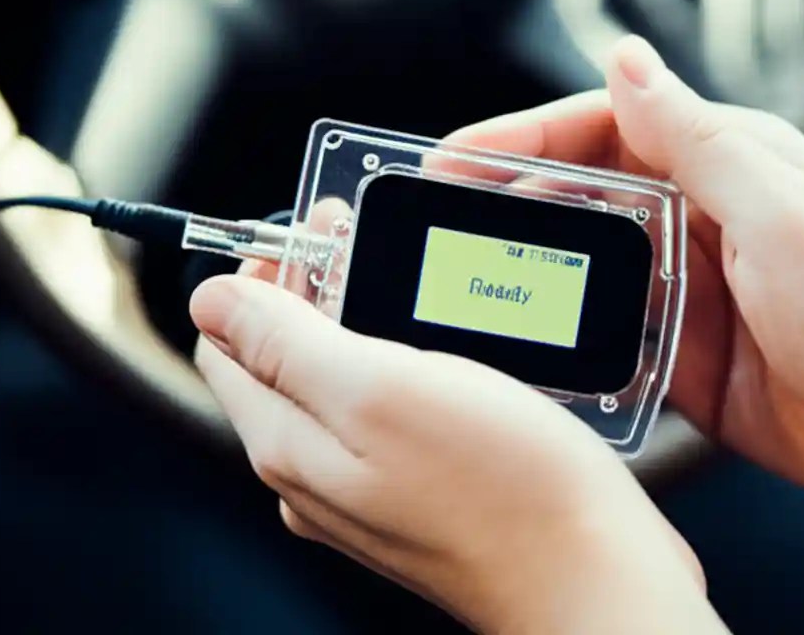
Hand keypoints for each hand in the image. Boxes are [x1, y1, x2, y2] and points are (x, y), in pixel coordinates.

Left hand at [190, 262, 719, 632]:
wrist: (592, 573)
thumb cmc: (502, 487)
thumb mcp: (379, 389)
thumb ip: (285, 344)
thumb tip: (211, 299)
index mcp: (288, 445)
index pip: (226, 344)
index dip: (258, 274)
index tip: (316, 229)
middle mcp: (315, 475)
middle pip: (276, 363)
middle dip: (308, 289)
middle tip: (362, 241)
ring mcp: (366, 490)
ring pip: (333, 386)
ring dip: (355, 321)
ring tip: (406, 282)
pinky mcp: (420, 494)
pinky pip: (385, 415)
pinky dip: (400, 363)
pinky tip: (446, 346)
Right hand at [447, 35, 803, 511]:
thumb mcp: (780, 211)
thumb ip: (697, 139)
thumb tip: (626, 61)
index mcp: (725, 165)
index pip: (600, 129)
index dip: (519, 139)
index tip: (453, 160)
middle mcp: (703, 220)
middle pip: (580, 195)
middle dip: (505, 204)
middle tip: (438, 230)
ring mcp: (695, 289)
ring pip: (587, 266)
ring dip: (530, 271)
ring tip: (466, 290)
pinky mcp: (692, 355)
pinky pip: (611, 337)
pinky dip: (568, 338)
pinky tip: (530, 351)